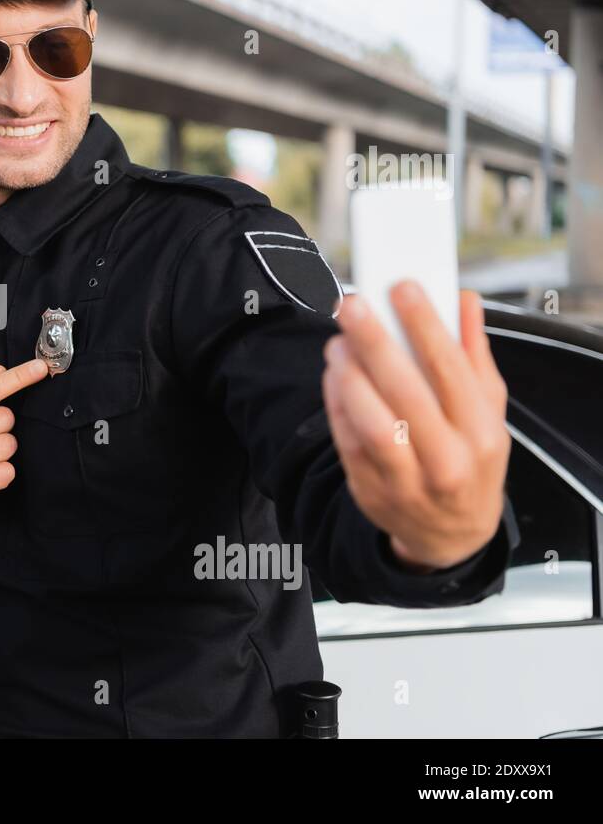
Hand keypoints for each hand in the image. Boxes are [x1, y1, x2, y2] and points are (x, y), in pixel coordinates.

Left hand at [322, 282, 510, 570]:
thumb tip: (463, 300)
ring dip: (349, 375)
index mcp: (481, 434)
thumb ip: (473, 355)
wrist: (450, 535)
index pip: (451, 370)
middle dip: (375, 342)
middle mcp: (447, 459)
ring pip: (371, 421)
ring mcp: (406, 479)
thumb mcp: (488, 413)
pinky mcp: (369, 489)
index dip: (424, 325)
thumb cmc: (471, 463)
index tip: (402, 288)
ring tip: (339, 342)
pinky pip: (346, 440)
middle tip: (353, 305)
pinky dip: (336, 403)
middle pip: (405, 391)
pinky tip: (334, 375)